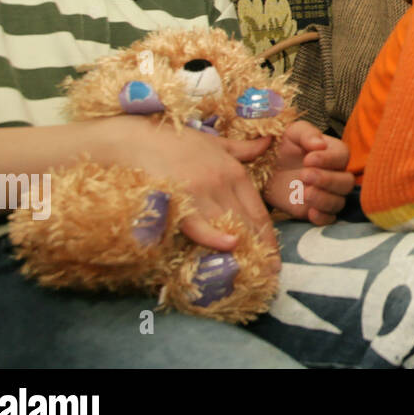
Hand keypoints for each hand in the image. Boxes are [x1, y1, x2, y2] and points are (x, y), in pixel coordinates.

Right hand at [108, 116, 279, 264]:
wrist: (138, 140)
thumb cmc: (176, 142)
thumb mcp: (216, 142)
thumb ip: (244, 148)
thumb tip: (269, 142)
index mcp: (234, 172)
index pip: (258, 210)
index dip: (269, 236)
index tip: (275, 256)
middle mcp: (222, 183)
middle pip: (248, 221)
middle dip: (261, 249)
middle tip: (271, 273)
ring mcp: (201, 192)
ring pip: (229, 224)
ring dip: (243, 250)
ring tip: (254, 274)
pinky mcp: (179, 200)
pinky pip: (200, 223)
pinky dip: (214, 235)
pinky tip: (229, 246)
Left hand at [262, 121, 354, 223]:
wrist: (262, 168)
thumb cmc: (281, 146)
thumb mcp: (291, 132)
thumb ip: (306, 133)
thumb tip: (320, 143)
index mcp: (333, 152)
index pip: (343, 156)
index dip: (329, 159)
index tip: (308, 159)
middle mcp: (335, 174)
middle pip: (346, 182)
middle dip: (327, 180)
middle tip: (304, 175)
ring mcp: (327, 194)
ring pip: (339, 201)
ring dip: (324, 199)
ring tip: (303, 193)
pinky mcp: (316, 211)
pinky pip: (329, 219)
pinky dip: (322, 217)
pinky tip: (310, 211)